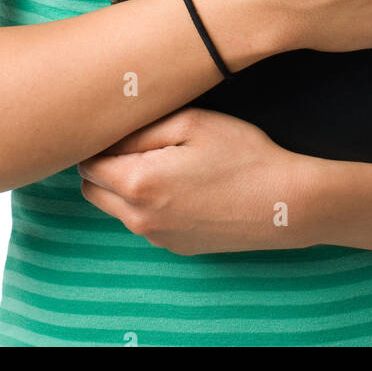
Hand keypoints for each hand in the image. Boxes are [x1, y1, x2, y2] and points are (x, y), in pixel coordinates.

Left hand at [75, 107, 321, 254]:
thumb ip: (141, 129)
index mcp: (138, 184)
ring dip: (124, 186)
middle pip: (93, 191)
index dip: (99, 141)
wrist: (283, 204)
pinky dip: (149, 204)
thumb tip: (108, 135)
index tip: (118, 126)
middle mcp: (140, 219)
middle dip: (104, 165)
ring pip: (117, 209)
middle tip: (136, 141)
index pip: (88, 164)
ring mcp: (158, 238)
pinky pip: (145, 223)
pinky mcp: (176, 247)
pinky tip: (183, 184)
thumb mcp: (192, 123)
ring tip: (165, 160)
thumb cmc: (242, 154)